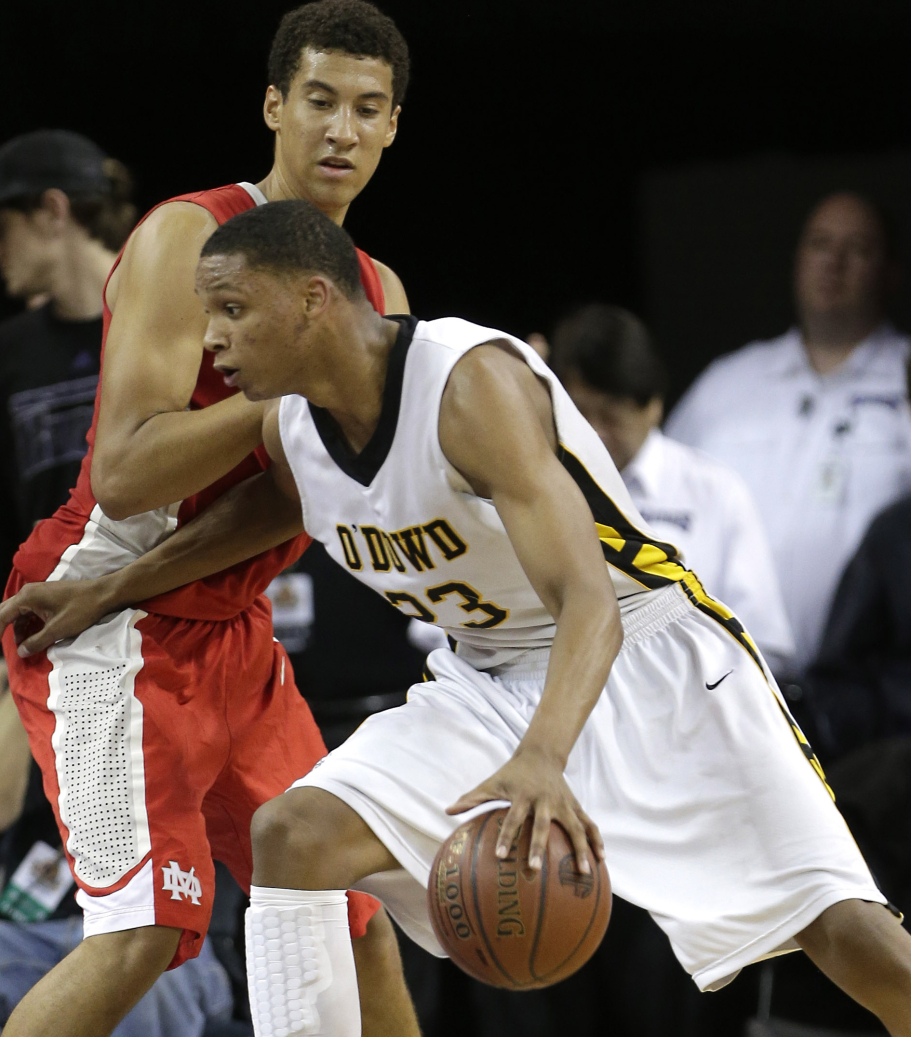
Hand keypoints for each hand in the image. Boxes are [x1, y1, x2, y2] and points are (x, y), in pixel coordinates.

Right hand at [0, 577, 118, 656]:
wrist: (103, 594)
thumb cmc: (81, 609)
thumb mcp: (58, 630)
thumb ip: (36, 642)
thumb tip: (21, 652)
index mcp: (27, 597)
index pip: (1, 616)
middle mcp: (28, 592)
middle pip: (7, 613)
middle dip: (5, 630)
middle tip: (7, 646)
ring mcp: (38, 593)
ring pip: (20, 614)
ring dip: (19, 630)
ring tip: (24, 646)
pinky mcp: (47, 597)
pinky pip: (31, 612)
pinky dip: (30, 625)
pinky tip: (34, 637)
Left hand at [446, 745, 603, 873]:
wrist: (541, 753)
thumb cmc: (512, 773)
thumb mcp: (492, 782)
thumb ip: (472, 798)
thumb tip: (448, 811)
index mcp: (522, 795)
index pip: (512, 819)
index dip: (506, 836)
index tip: (500, 857)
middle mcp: (545, 800)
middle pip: (542, 826)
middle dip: (538, 847)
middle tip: (534, 869)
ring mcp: (563, 803)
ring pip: (575, 827)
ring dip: (580, 849)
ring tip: (585, 873)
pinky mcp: (575, 806)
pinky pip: (589, 824)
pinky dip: (596, 841)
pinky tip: (602, 860)